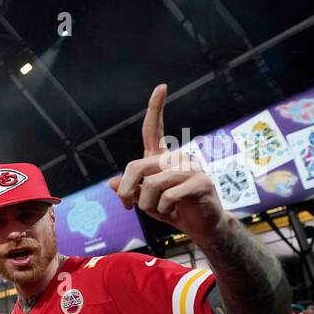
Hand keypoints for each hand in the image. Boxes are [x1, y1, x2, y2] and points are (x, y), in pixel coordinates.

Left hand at [109, 84, 226, 241]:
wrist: (202, 227)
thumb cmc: (174, 211)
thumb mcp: (146, 201)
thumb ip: (132, 190)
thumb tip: (112, 183)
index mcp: (163, 158)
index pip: (155, 130)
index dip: (156, 108)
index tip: (161, 86)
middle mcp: (177, 158)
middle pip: (137, 166)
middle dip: (126, 190)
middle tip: (126, 205)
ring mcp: (192, 168)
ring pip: (151, 184)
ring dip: (147, 204)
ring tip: (159, 211)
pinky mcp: (201, 182)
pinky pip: (167, 196)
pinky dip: (162, 210)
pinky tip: (173, 212)